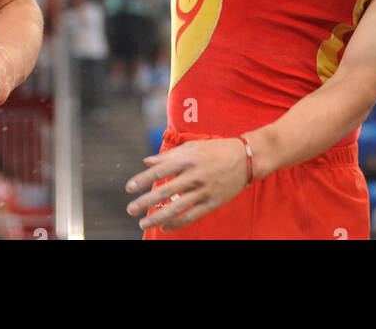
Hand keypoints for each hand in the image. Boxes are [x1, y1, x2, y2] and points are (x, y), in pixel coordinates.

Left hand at [124, 138, 250, 232]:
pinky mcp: (213, 202)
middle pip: (165, 191)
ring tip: (143, 223)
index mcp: (188, 159)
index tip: (129, 188)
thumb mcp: (192, 148)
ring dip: (158, 217)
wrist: (246, 158)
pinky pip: (192, 216)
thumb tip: (146, 161)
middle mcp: (195, 175)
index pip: (160, 170)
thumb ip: (169, 156)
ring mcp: (204, 190)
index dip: (143, 179)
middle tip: (130, 209)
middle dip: (145, 202)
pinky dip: (177, 223)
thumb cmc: (215, 150)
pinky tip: (164, 227)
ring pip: (177, 208)